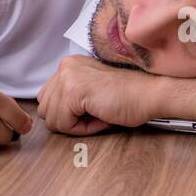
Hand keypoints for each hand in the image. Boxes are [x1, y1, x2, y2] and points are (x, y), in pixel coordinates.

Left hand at [36, 55, 161, 135]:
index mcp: (68, 65)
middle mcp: (65, 67)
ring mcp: (68, 78)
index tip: (90, 110)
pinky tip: (100, 118)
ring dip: (76, 125)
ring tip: (98, 116)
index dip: (67, 113)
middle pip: (45, 110)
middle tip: (95, 115)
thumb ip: (68, 97)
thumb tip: (50, 116)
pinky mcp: (74, 92)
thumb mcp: (90, 91)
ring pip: (52, 119)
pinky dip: (82, 129)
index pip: (46, 99)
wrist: (149, 95)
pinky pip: (64, 124)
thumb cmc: (127, 97)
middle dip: (68, 120)